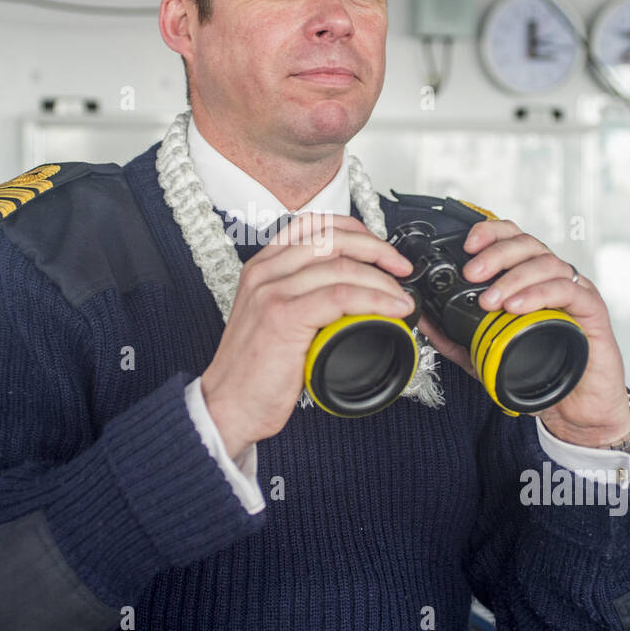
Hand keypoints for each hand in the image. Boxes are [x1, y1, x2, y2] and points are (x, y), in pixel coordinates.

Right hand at [200, 212, 415, 458]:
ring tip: (401, 298)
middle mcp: (264, 272)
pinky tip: (391, 309)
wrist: (228, 405)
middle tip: (401, 269)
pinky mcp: (284, 316)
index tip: (381, 250)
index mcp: (262, 267)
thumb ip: (301, 298)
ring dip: (382, 280)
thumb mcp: (273, 320)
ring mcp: (272, 292)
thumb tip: (351, 295)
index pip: (313, 225)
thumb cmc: (252, 372)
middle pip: (332, 239)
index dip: (355, 231)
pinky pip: (341, 296)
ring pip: (341, 267)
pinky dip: (375, 300)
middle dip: (377, 249)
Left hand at [417, 217, 629, 447]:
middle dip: (495, 254)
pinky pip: (568, 290)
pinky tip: (517, 307)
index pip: (512, 239)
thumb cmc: (540, 372)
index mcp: (530, 279)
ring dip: (514, 277)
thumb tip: (424, 321)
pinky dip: (539, 294)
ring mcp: (574, 291)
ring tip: (491, 300)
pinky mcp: (592, 311)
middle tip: (471, 274)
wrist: (577, 405)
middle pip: (527, 244)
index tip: (467, 245)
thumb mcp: (487, 353)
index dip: (490, 233)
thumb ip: (456, 337)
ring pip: (547, 263)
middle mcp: (553, 279)